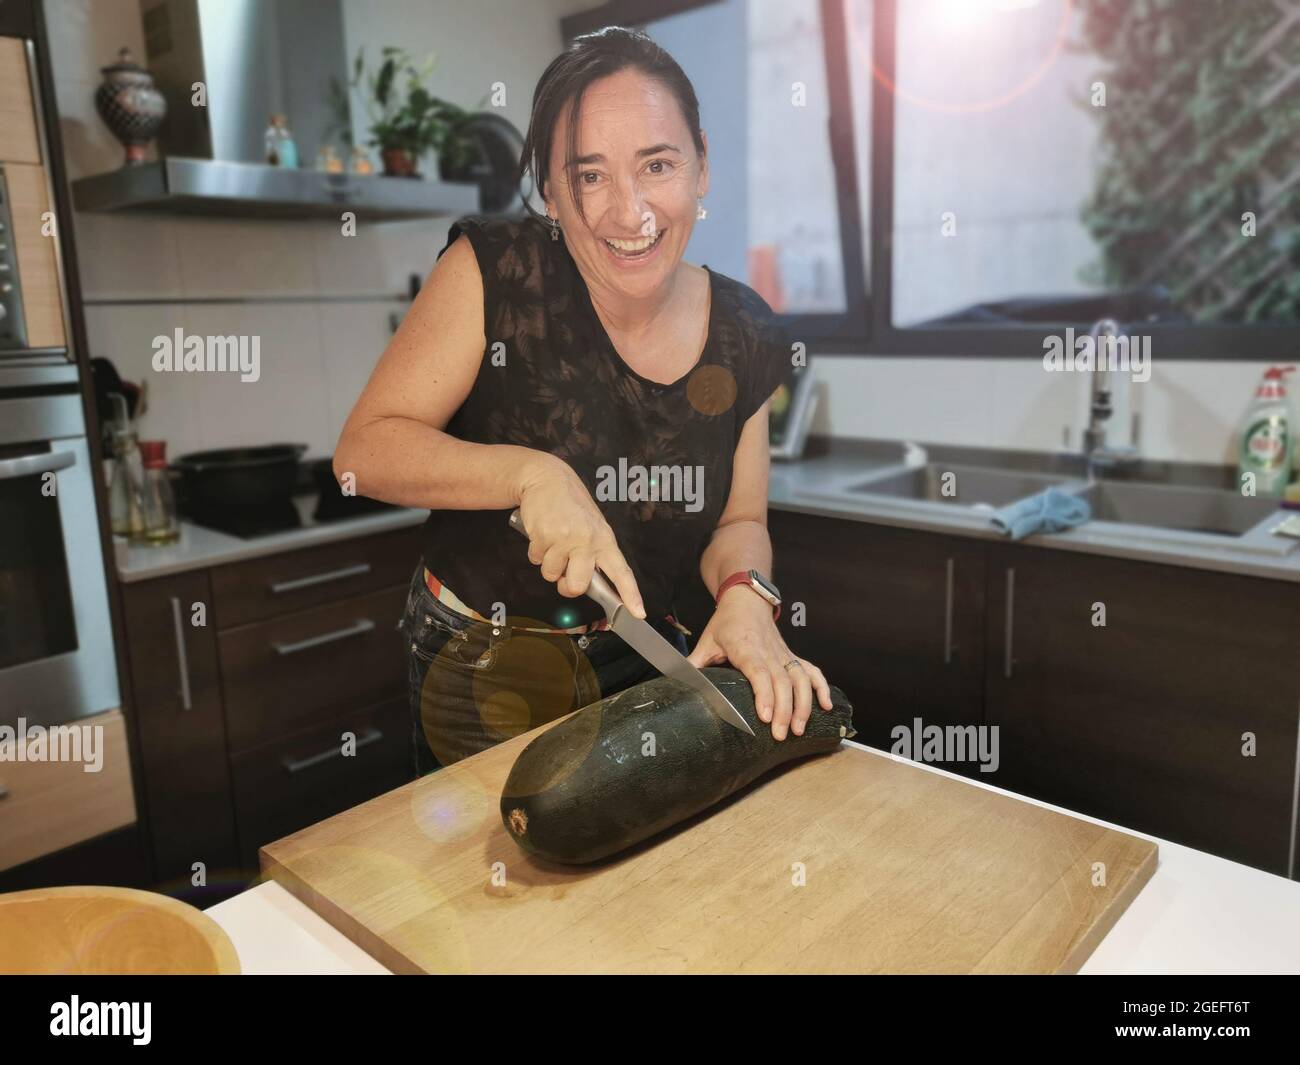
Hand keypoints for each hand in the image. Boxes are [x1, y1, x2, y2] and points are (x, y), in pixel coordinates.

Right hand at [516, 454, 645, 617]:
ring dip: (548, 565)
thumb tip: (589, 584)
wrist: (547, 479)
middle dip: (566, 586)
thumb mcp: (592, 527)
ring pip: (551, 575)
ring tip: (552, 543)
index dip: (630, 595)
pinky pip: (535, 560)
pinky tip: (542, 534)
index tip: (639, 613)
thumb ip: (594, 554)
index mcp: (605, 540)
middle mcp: (588, 541)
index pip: (621, 572)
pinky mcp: (543, 536)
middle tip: (564, 575)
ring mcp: (565, 539)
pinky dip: (535, 552)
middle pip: (577, 586)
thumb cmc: (572, 507)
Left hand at [687, 585, 831, 739]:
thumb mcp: (706, 641)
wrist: (747, 600)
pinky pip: (811, 671)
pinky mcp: (792, 655)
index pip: (758, 671)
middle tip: (781, 735)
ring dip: (803, 704)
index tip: (766, 716)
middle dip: (785, 709)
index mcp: (745, 647)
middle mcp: (768, 650)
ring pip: (800, 678)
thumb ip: (693, 664)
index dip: (764, 694)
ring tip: (800, 729)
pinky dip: (821, 687)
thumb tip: (675, 683)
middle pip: (782, 680)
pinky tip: (825, 706)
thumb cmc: (726, 623)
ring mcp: (783, 653)